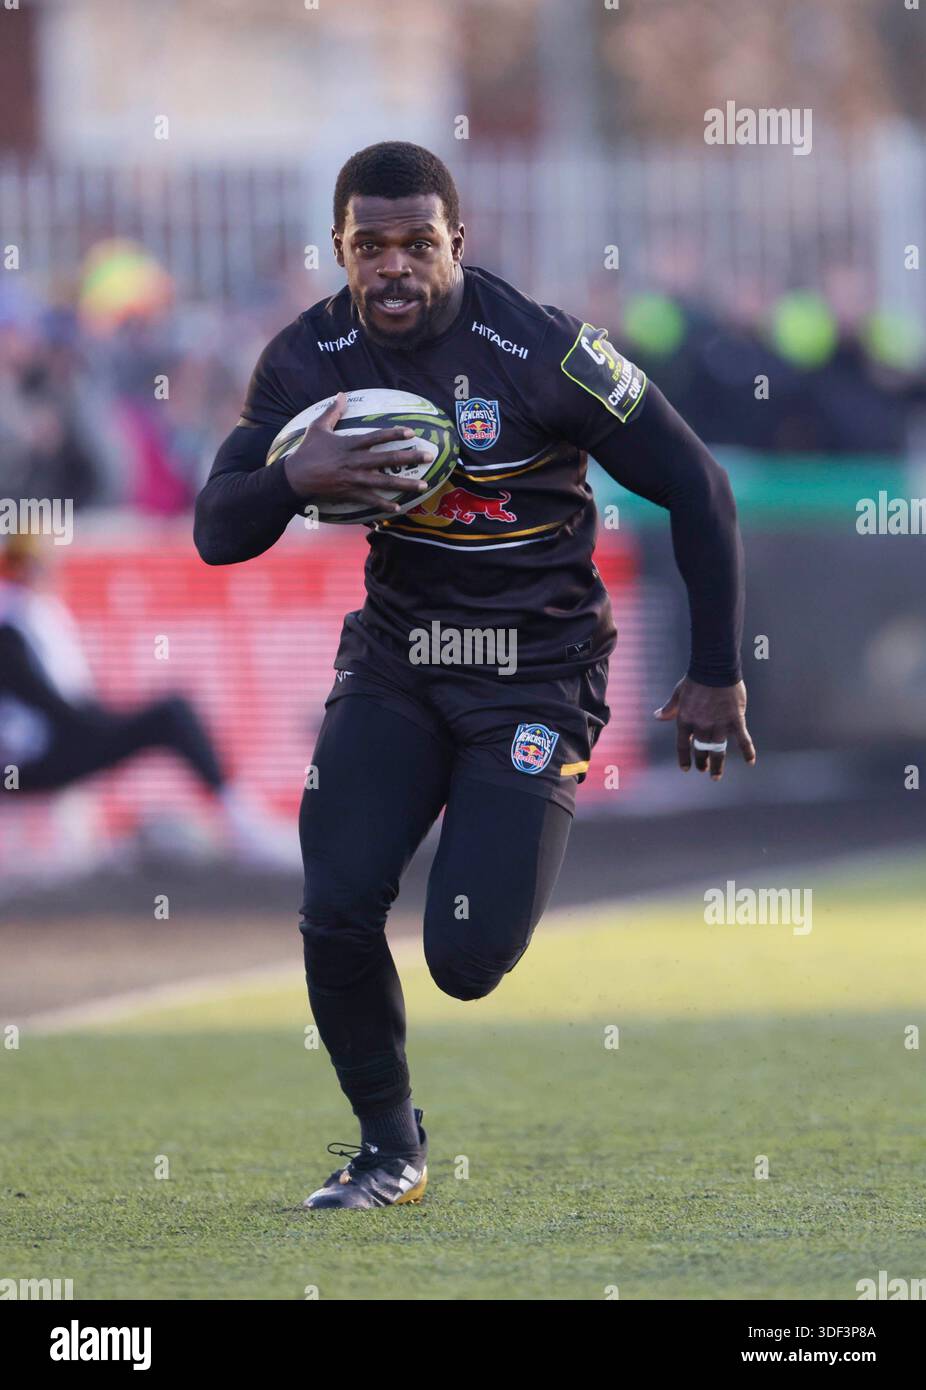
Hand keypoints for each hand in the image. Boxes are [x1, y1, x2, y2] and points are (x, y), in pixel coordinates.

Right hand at [282, 391, 432, 511]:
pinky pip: (370, 500)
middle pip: (387, 459)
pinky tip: (398, 507)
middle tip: (429, 456)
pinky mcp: (349, 493)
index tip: (411, 433)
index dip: (393, 434)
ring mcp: (353, 479)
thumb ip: (333, 410)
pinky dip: (383, 504)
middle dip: (409, 457)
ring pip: (384, 482)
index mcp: (349, 444)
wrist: (295, 477)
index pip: (375, 437)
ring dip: (405, 484)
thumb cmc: (307, 451)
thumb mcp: (317, 427)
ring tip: (424, 485)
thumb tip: (342, 393)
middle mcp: (354, 462)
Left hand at [653, 676, 755, 779]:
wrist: (715, 668)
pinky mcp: (735, 720)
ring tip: (716, 776)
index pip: (682, 745)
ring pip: (717, 751)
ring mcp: (719, 725)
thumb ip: (669, 708)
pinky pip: (742, 739)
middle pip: (700, 750)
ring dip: (717, 765)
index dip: (684, 758)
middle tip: (704, 770)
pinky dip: (747, 751)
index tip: (686, 768)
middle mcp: (701, 726)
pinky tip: (750, 762)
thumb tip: (657, 717)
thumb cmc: (695, 679)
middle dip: (701, 762)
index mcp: (685, 720)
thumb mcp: (678, 694)